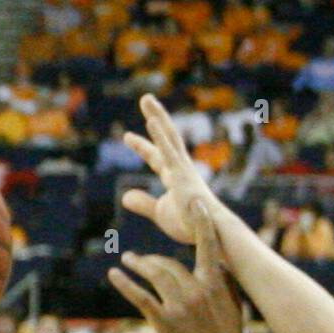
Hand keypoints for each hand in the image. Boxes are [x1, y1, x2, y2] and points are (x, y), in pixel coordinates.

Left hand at [107, 200, 250, 332]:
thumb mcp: (234, 308)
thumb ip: (224, 283)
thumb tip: (219, 264)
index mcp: (215, 283)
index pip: (207, 245)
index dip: (200, 222)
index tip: (194, 201)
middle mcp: (197, 290)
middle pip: (169, 263)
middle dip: (151, 259)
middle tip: (136, 257)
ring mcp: (180, 306)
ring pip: (154, 274)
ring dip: (138, 264)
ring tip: (127, 261)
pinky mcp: (165, 323)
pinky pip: (141, 297)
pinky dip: (126, 283)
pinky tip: (114, 275)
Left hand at [120, 94, 217, 244]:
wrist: (210, 234)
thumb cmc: (190, 225)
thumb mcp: (160, 213)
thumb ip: (143, 203)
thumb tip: (124, 197)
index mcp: (176, 177)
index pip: (156, 157)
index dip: (142, 146)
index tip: (127, 136)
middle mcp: (180, 168)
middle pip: (165, 138)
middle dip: (155, 117)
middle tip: (145, 99)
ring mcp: (182, 169)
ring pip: (169, 137)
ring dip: (157, 116)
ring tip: (146, 98)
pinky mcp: (182, 174)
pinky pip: (169, 152)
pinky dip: (160, 136)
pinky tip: (151, 121)